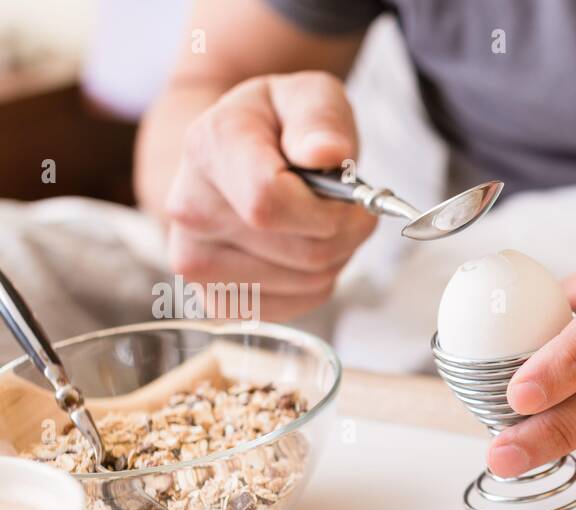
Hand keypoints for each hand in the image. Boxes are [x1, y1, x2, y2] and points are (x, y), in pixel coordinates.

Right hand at [163, 71, 376, 321]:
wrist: (234, 157)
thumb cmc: (278, 126)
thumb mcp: (308, 96)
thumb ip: (321, 118)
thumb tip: (327, 151)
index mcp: (207, 149)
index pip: (269, 203)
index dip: (327, 207)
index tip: (346, 193)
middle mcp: (189, 210)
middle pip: (304, 251)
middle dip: (345, 230)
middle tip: (344, 206)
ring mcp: (196, 263)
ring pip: (309, 281)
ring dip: (336, 255)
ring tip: (318, 221)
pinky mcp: (218, 301)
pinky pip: (300, 305)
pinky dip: (319, 282)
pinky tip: (302, 248)